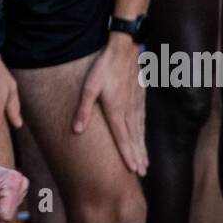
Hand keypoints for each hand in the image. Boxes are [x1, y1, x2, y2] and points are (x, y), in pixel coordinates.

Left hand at [72, 33, 146, 175]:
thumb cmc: (103, 67)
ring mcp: (136, 104)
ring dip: (143, 147)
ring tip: (146, 162)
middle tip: (142, 173)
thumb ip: (83, 110)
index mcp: (116, 111)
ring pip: (140, 131)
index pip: (123, 138)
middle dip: (138, 156)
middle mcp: (129, 111)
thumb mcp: (88, 87)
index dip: (128, 155)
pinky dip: (144, 132)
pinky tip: (144, 137)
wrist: (123, 49)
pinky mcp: (140, 97)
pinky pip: (143, 120)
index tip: (133, 170)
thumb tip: (76, 131)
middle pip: (134, 138)